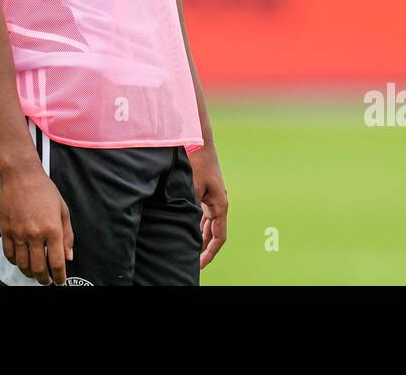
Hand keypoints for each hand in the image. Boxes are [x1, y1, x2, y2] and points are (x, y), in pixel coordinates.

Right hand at [0, 166, 74, 284]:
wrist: (21, 176)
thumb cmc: (44, 190)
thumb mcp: (63, 210)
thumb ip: (67, 235)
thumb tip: (68, 257)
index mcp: (52, 229)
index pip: (56, 262)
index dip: (59, 276)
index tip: (60, 281)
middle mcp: (35, 234)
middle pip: (39, 268)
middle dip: (44, 279)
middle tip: (47, 281)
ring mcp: (18, 233)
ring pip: (23, 264)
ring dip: (30, 273)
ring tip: (35, 274)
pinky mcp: (6, 230)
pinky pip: (9, 254)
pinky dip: (15, 262)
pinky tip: (21, 262)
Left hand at [189, 145, 227, 268]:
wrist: (199, 142)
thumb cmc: (198, 163)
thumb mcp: (192, 187)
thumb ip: (190, 207)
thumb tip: (185, 224)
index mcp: (220, 205)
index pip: (219, 236)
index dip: (210, 252)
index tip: (200, 264)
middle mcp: (219, 203)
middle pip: (214, 233)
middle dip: (204, 247)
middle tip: (192, 261)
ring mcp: (212, 197)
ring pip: (208, 224)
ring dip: (200, 236)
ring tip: (188, 249)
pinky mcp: (205, 191)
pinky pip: (203, 214)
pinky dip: (196, 224)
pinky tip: (186, 229)